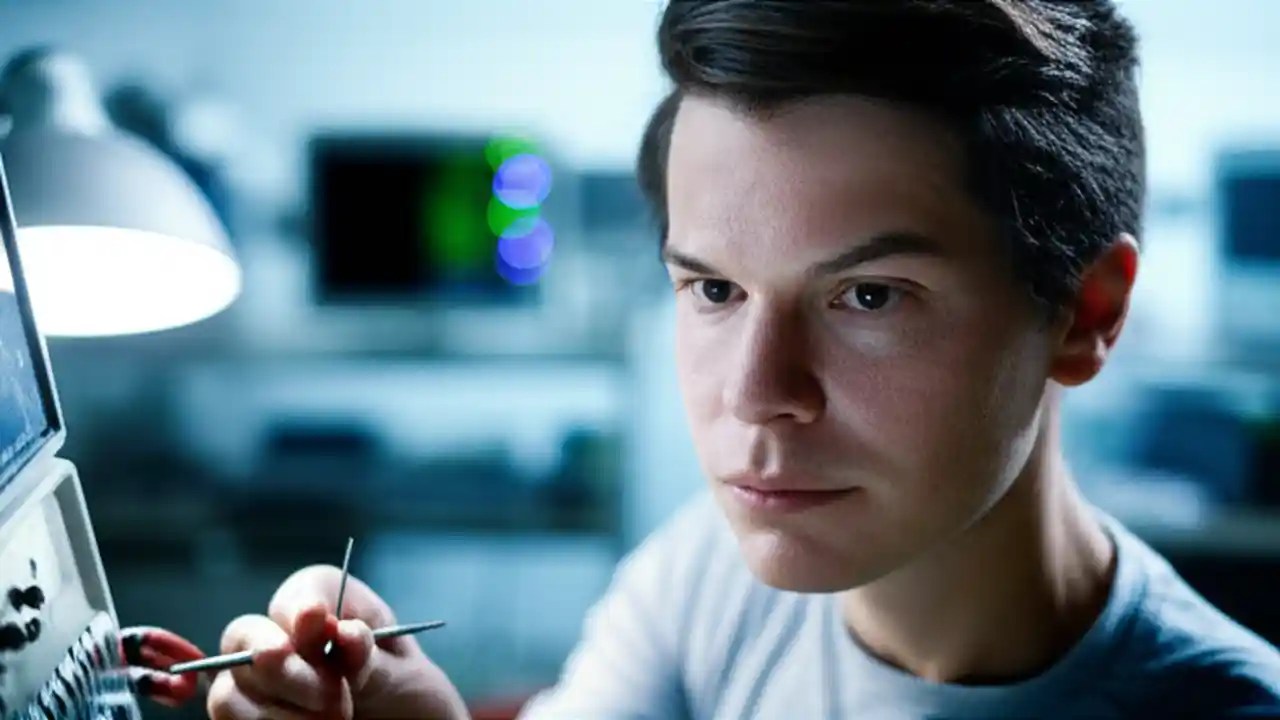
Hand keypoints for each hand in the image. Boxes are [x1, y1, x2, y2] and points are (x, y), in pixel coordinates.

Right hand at [207, 564, 467, 718]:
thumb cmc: (405, 698)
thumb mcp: (401, 674)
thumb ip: (368, 654)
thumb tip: (343, 631)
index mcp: (328, 607)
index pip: (297, 592)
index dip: (301, 608)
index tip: (318, 623)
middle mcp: (282, 636)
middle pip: (244, 636)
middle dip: (283, 668)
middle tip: (329, 696)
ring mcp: (256, 680)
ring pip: (228, 690)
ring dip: (278, 711)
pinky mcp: (247, 716)